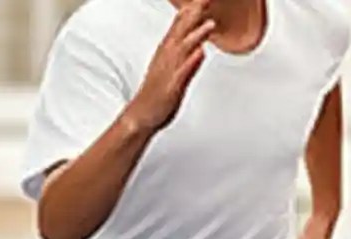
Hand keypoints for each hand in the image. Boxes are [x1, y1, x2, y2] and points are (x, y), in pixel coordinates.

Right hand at [126, 0, 214, 131]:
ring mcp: (169, 71)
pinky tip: (200, 53)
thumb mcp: (176, 73)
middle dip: (195, 13)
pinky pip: (182, 72)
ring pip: (183, 48)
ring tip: (209, 24)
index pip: (181, 25)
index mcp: (167, 52)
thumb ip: (189, 59)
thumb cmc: (157, 95)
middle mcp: (167, 57)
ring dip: (196, 35)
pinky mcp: (171, 86)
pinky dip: (191, 61)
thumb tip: (201, 48)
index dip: (193, 10)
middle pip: (182, 30)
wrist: (141, 116)